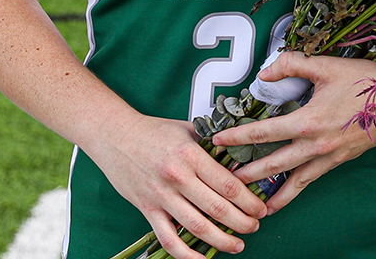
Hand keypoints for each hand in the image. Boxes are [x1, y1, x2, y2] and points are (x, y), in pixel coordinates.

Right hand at [81, 112, 266, 256]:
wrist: (115, 135)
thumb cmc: (152, 131)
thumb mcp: (188, 129)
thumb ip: (213, 144)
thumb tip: (240, 159)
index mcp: (191, 155)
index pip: (228, 184)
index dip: (248, 201)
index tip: (260, 208)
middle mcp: (177, 177)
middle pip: (218, 209)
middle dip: (242, 222)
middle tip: (254, 226)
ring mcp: (161, 195)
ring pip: (197, 227)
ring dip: (221, 240)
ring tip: (237, 245)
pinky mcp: (147, 209)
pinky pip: (168, 238)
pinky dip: (186, 254)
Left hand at [209, 53, 375, 213]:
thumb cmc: (366, 81)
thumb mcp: (326, 66)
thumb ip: (292, 65)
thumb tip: (265, 72)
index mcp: (309, 120)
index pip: (264, 132)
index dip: (238, 137)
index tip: (218, 141)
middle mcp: (316, 144)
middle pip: (273, 164)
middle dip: (247, 172)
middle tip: (226, 179)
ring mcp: (328, 156)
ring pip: (293, 181)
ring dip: (270, 193)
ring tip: (251, 205)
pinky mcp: (339, 161)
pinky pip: (311, 179)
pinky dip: (295, 191)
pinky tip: (283, 200)